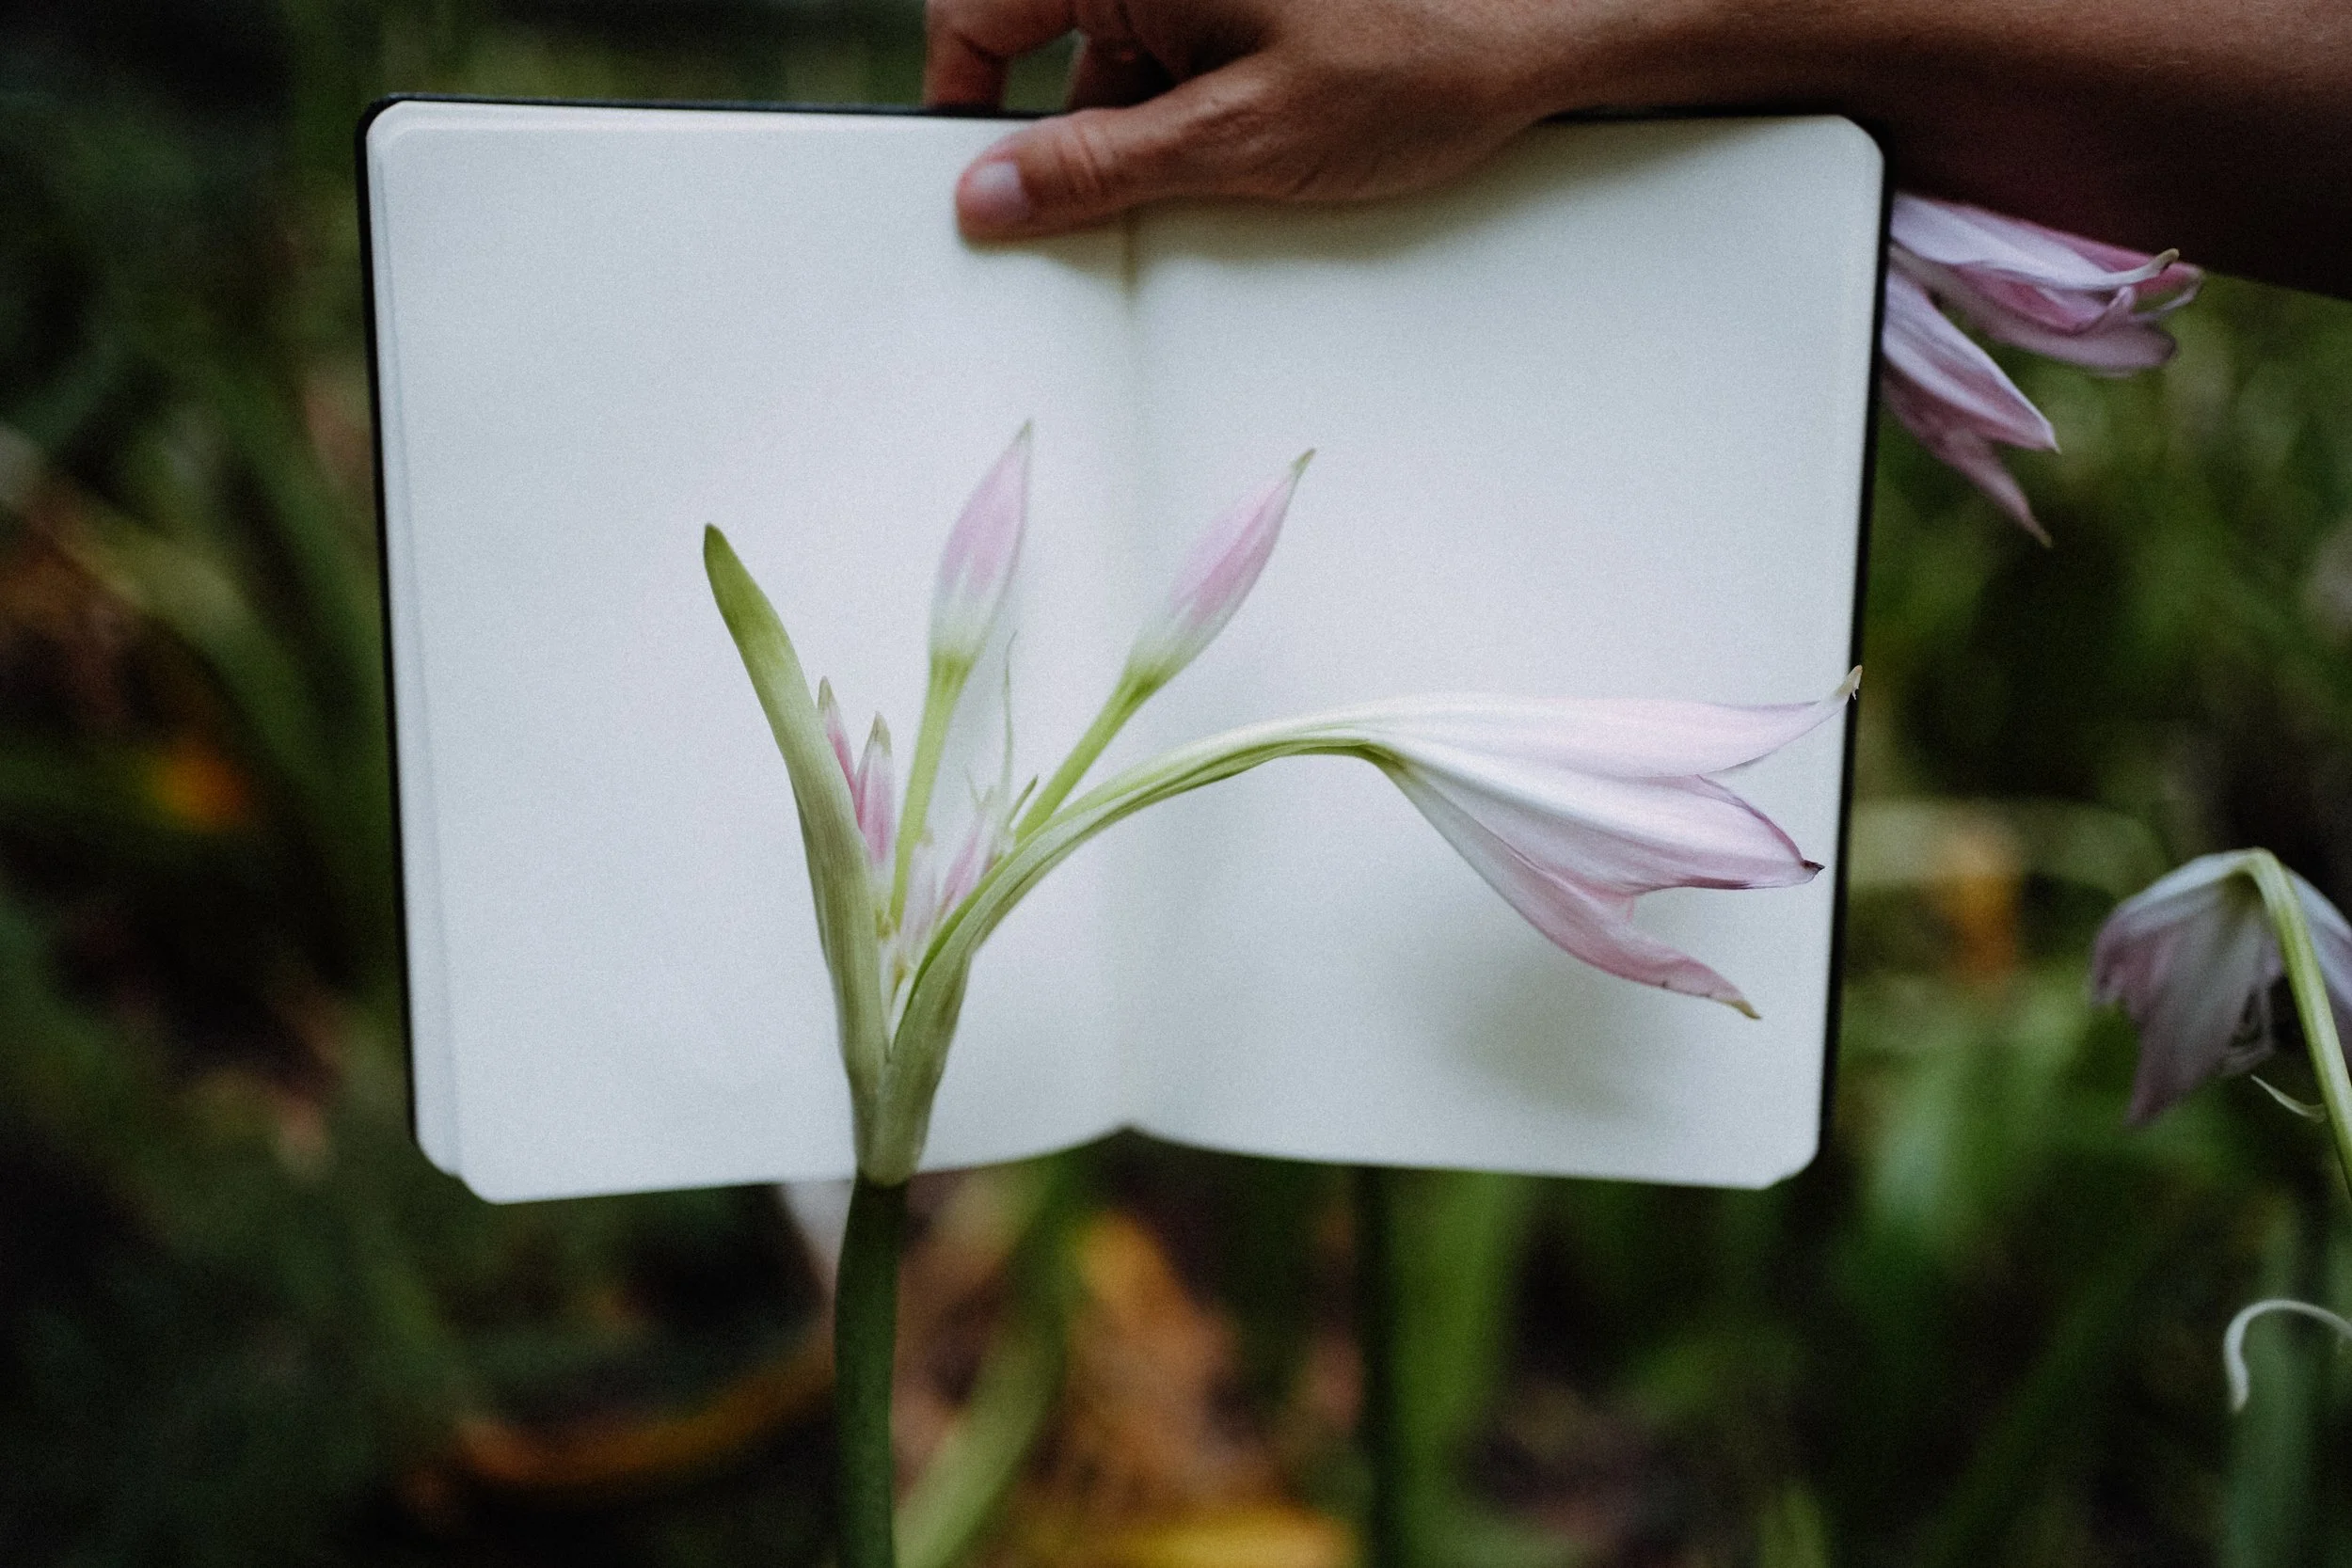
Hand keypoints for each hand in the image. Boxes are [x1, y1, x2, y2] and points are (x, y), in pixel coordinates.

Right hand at [924, 0, 1687, 238]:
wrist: (1547, 29)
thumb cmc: (1415, 58)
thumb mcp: (1235, 140)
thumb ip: (1097, 167)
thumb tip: (989, 197)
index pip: (977, 12)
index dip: (965, 102)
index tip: (978, 184)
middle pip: (1044, 34)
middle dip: (1069, 125)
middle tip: (1114, 202)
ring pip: (1112, 50)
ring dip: (1135, 123)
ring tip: (1220, 166)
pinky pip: (1169, 48)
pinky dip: (1183, 105)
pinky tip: (1243, 146)